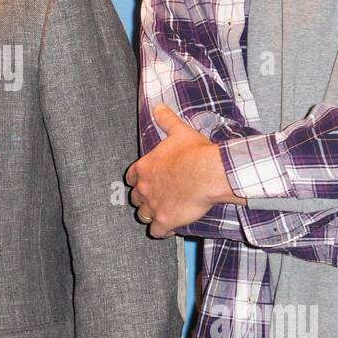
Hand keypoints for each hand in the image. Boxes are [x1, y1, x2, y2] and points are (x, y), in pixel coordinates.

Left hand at [126, 105, 244, 237]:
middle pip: (135, 198)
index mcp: (144, 167)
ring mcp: (153, 206)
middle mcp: (144, 188)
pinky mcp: (165, 220)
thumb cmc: (194, 152)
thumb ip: (166, 120)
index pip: (130, 177)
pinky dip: (161, 231)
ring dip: (151, 214)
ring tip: (162, 213)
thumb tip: (158, 106)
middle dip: (144, 198)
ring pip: (143, 215)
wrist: (207, 173)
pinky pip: (156, 231)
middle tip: (156, 197)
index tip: (144, 181)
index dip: (137, 180)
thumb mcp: (179, 131)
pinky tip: (169, 229)